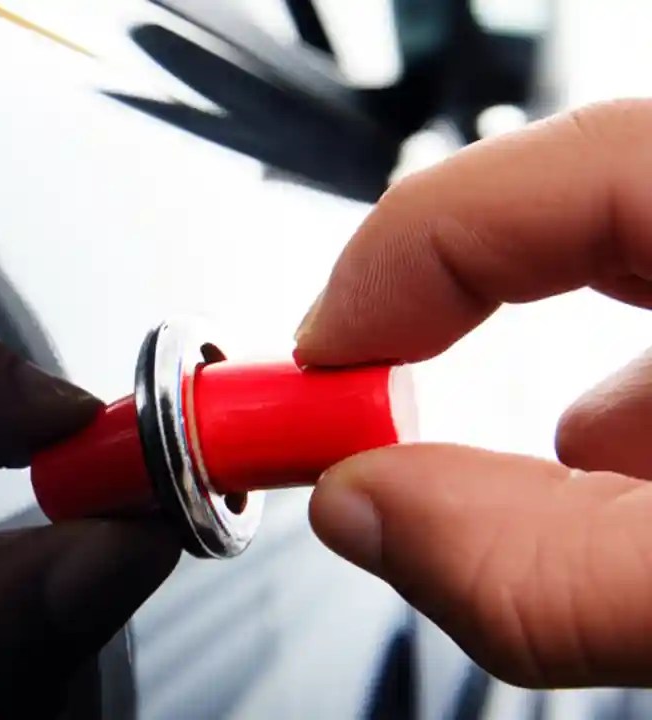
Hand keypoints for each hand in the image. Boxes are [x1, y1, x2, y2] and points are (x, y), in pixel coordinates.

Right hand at [296, 99, 651, 688]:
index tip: (320, 361)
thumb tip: (365, 511)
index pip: (538, 173)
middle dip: (467, 316)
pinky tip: (651, 484)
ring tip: (557, 478)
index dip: (392, 262)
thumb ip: (536, 566)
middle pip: (591, 207)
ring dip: (587, 380)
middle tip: (372, 416)